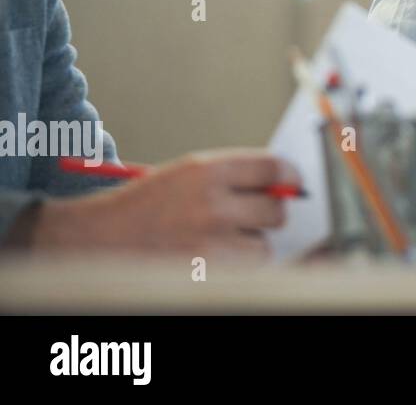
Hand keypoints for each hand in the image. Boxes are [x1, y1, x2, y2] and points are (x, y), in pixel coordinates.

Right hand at [30, 149, 299, 260]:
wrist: (95, 241)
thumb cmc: (145, 207)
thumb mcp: (186, 175)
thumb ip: (235, 175)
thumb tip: (286, 184)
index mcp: (206, 171)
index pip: (273, 168)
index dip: (290, 176)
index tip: (292, 183)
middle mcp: (211, 204)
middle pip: (276, 209)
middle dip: (270, 213)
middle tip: (253, 216)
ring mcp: (209, 243)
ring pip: (263, 245)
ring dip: (250, 245)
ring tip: (218, 241)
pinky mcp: (205, 274)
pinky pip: (244, 271)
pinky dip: (236, 267)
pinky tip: (211, 258)